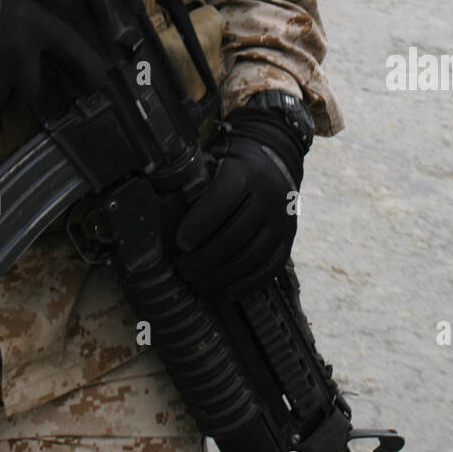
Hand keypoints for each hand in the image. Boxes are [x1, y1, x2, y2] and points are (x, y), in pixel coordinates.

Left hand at [175, 107, 306, 296]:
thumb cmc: (232, 165)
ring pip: (254, 254)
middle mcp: (269, 195)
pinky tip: (228, 290)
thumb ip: (197, 181)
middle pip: (237, 233)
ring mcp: (283, 219)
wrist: (276, 161)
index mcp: (246, 172)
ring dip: (224, 274)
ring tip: (200, 282)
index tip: (181, 243)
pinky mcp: (290, 238)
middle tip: (184, 270)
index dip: (200, 223)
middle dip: (207, 257)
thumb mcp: (216, 160)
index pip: (223, 199)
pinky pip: (271, 266)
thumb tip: (163, 208)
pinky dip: (249, 283)